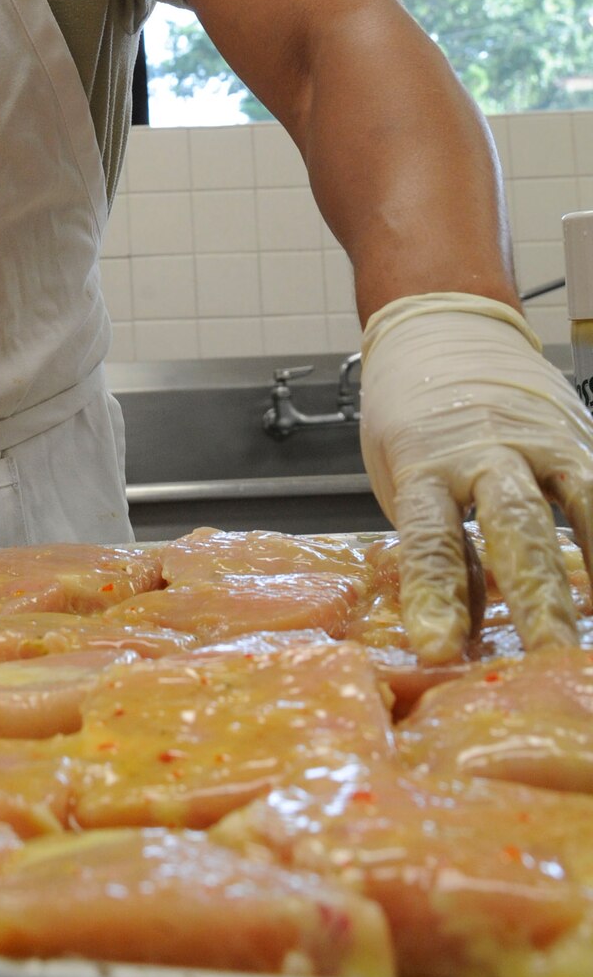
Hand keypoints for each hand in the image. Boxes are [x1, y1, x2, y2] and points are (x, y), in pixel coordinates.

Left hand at [360, 293, 592, 662]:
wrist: (442, 325)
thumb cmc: (412, 415)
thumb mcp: (402, 478)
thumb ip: (439, 550)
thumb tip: (466, 632)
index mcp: (424, 464)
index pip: (429, 539)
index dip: (436, 595)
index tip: (439, 649)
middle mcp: (486, 450)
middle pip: (515, 525)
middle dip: (537, 594)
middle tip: (551, 651)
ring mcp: (543, 440)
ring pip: (584, 503)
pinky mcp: (582, 436)